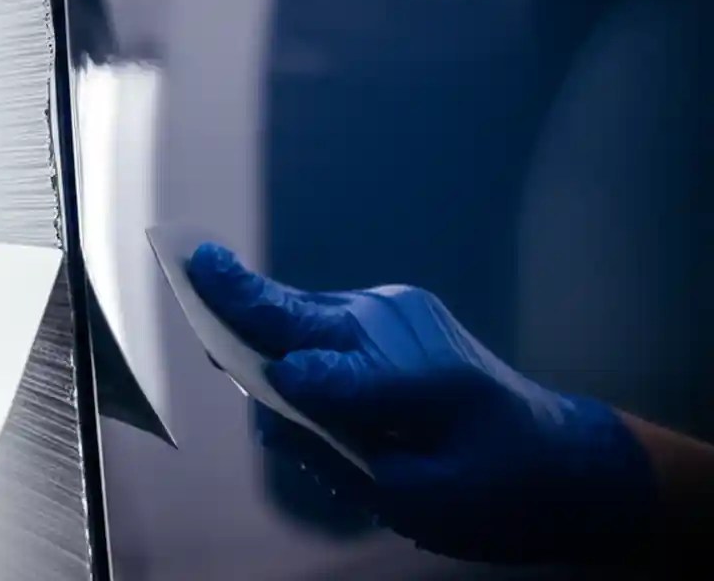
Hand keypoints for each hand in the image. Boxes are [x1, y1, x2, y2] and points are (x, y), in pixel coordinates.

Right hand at [187, 243, 656, 563]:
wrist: (565, 464)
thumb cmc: (492, 490)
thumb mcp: (410, 495)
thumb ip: (331, 450)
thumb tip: (273, 400)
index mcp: (405, 380)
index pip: (306, 362)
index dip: (251, 339)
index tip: (204, 303)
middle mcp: (396, 328)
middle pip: (295, 313)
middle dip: (239, 295)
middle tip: (190, 260)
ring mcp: (399, 312)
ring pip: (308, 311)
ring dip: (265, 314)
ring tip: (212, 281)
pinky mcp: (401, 312)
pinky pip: (330, 318)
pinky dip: (296, 330)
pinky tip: (275, 341)